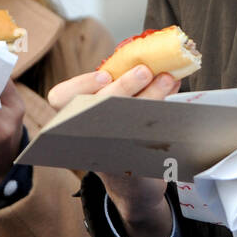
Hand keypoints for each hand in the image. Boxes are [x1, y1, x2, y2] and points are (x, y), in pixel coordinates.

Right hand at [47, 64, 181, 236]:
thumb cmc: (117, 129)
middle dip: (124, 86)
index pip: (60, 97)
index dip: (81, 84)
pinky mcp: (129, 166)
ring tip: (168, 80)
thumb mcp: (108, 108)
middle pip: (97, 107)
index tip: (105, 76)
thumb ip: (118, 85)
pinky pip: (145, 139)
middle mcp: (82, 134)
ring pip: (124, 121)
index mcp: (72, 116)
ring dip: (150, 97)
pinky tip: (176, 103)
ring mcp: (104, 152)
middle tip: (145, 71)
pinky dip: (162, 117)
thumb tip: (149, 56)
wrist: (131, 179)